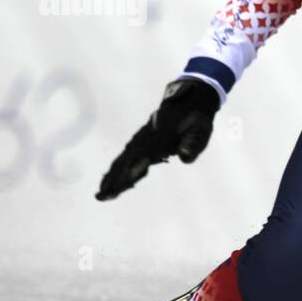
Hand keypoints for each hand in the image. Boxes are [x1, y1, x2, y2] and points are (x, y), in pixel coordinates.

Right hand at [96, 79, 221, 200]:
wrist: (188, 103)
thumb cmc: (196, 120)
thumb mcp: (200, 131)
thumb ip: (192, 144)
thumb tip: (184, 157)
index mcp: (159, 138)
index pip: (140, 158)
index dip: (129, 173)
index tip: (119, 187)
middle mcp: (145, 139)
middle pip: (125, 162)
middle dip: (113, 180)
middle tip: (101, 197)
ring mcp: (141, 140)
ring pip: (123, 160)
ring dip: (111, 177)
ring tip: (101, 194)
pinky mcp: (141, 142)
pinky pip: (126, 158)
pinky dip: (118, 170)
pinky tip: (112, 182)